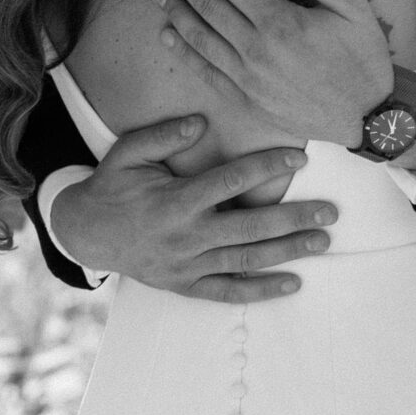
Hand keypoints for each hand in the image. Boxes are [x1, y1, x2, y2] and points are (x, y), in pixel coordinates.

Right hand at [48, 115, 336, 304]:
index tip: (298, 159)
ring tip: (322, 242)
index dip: (267, 167)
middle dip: (293, 219)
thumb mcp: (127, 153)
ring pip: (246, 260)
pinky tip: (293, 284)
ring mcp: (187, 265)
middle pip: (250, 227)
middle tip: (330, 212)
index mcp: (175, 200)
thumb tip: (200, 122)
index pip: (231, 182)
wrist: (86, 233)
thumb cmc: (112, 187)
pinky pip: (228, 291)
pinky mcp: (185, 285)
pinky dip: (261, 291)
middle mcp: (186, 236)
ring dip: (287, 252)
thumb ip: (162, 136)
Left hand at [152, 0, 392, 146]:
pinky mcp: (245, 99)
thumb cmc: (363, 61)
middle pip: (208, 6)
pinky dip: (184, 52)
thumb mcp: (355, 11)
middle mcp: (256, 49)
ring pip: (200, 37)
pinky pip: (206, 72)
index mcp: (281, 22)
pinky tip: (168, 36)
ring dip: (176, 11)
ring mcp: (247, 77)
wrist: (368, 118)